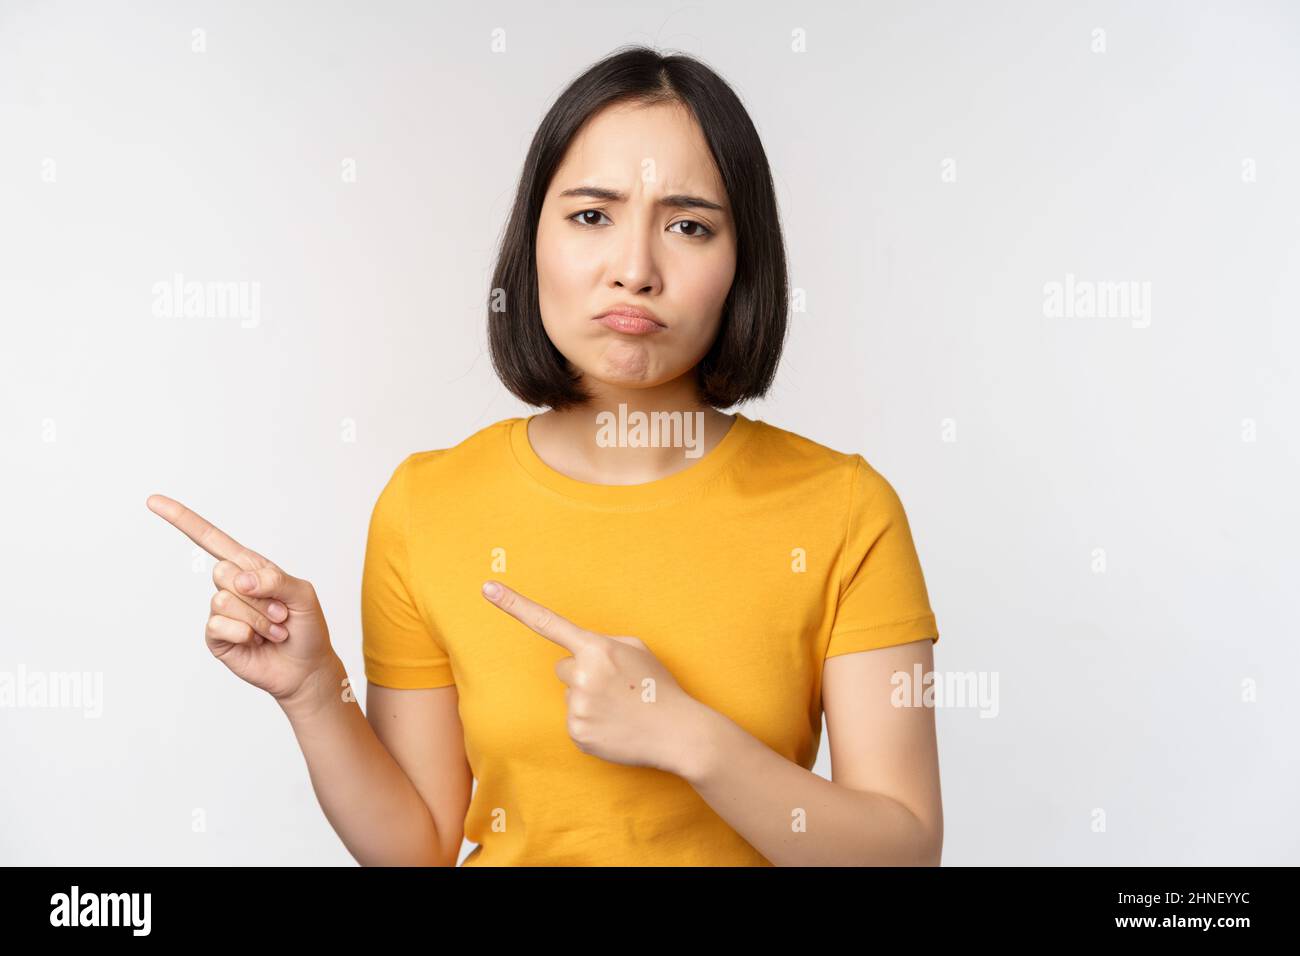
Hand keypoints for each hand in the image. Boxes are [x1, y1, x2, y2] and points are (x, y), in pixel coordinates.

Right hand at [146, 494, 337, 707]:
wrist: (306, 667)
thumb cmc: (307, 627)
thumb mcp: (302, 595)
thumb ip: (275, 579)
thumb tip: (239, 579)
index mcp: (250, 567)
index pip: (211, 538)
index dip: (183, 519)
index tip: (153, 501)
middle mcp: (231, 585)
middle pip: (222, 571)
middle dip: (259, 595)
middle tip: (279, 612)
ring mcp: (221, 612)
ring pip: (223, 600)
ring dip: (258, 618)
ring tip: (273, 629)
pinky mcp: (217, 636)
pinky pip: (219, 625)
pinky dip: (246, 634)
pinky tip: (257, 642)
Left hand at [481, 580, 704, 775]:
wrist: (678, 732)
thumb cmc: (658, 687)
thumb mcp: (637, 650)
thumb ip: (603, 644)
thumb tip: (580, 654)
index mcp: (597, 648)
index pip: (547, 622)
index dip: (514, 604)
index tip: (487, 588)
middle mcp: (582, 675)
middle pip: (563, 669)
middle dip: (584, 675)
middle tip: (616, 688)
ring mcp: (577, 706)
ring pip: (569, 696)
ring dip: (589, 700)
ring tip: (620, 708)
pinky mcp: (578, 733)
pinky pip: (574, 722)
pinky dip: (591, 724)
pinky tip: (614, 726)